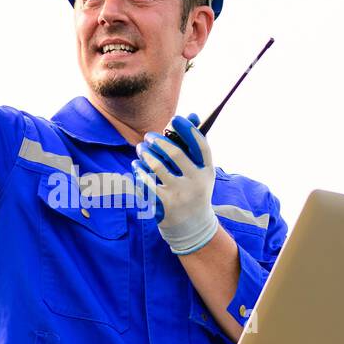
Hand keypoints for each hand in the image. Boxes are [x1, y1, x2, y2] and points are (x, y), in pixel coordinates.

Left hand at [132, 113, 218, 254]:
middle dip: (158, 141)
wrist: (193, 229)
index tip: (176, 119)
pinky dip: (139, 171)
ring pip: (157, 166)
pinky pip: (146, 182)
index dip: (188, 129)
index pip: (200, 145)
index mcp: (206, 171)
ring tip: (141, 149)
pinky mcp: (164, 205)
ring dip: (146, 154)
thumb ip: (194, 147)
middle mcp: (196, 182)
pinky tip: (136, 166)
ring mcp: (180, 194)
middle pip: (176, 153)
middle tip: (149, 136)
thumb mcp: (200, 172)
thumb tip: (192, 115)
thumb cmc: (194, 192)